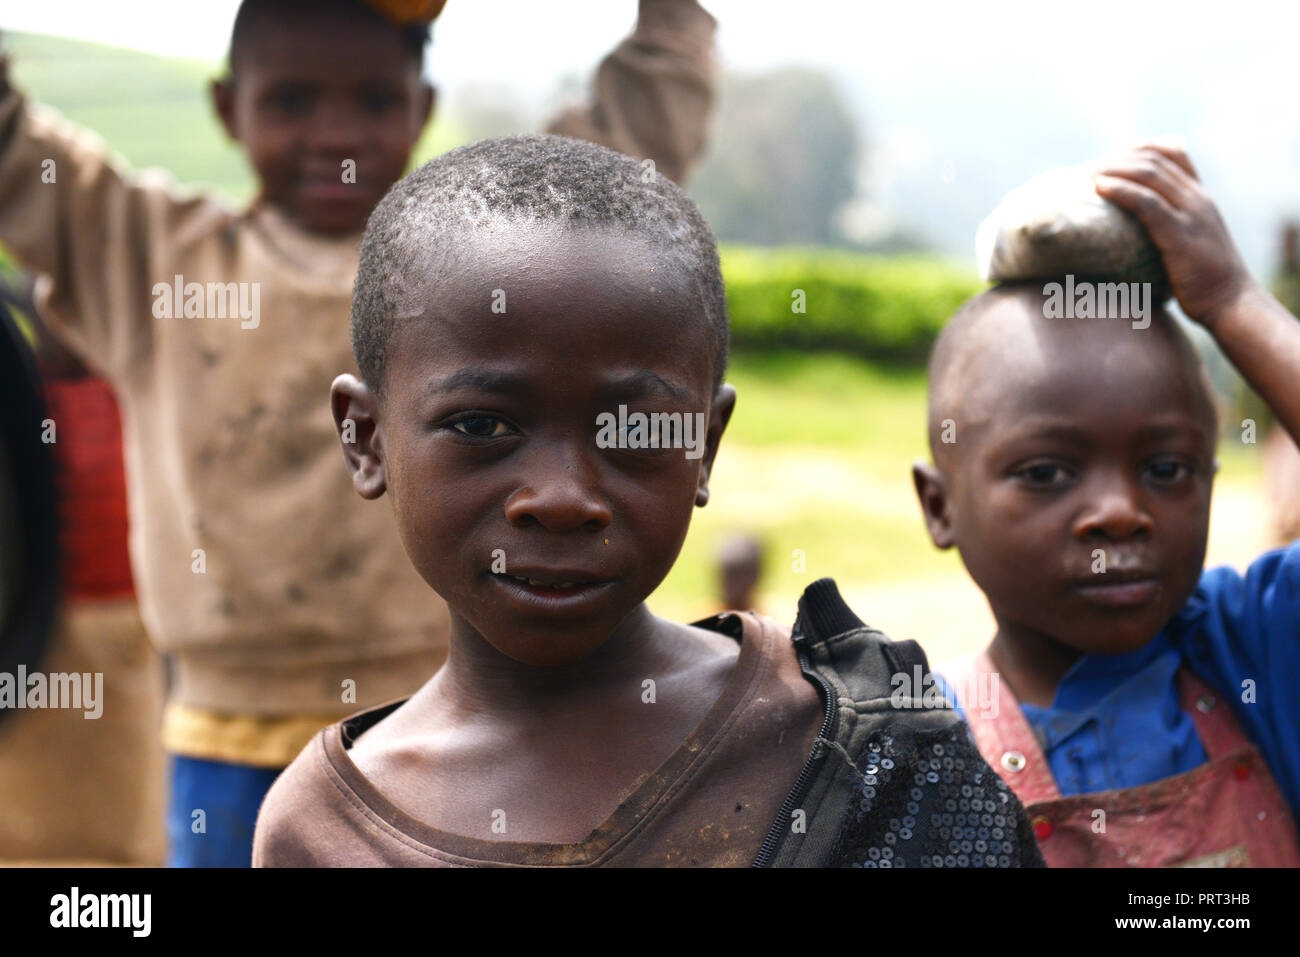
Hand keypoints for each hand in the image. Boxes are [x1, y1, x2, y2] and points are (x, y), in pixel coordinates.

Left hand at [1093, 140, 1256, 329]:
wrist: (1231, 302)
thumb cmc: (1205, 280)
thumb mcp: (1192, 243)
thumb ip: (1172, 228)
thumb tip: (1134, 232)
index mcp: (1201, 197)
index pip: (1172, 152)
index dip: (1137, 150)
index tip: (1109, 159)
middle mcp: (1198, 198)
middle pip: (1154, 160)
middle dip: (1117, 159)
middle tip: (1087, 169)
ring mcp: (1191, 214)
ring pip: (1150, 174)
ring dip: (1113, 169)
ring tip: (1085, 175)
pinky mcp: (1180, 234)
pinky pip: (1147, 203)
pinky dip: (1120, 191)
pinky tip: (1098, 189)